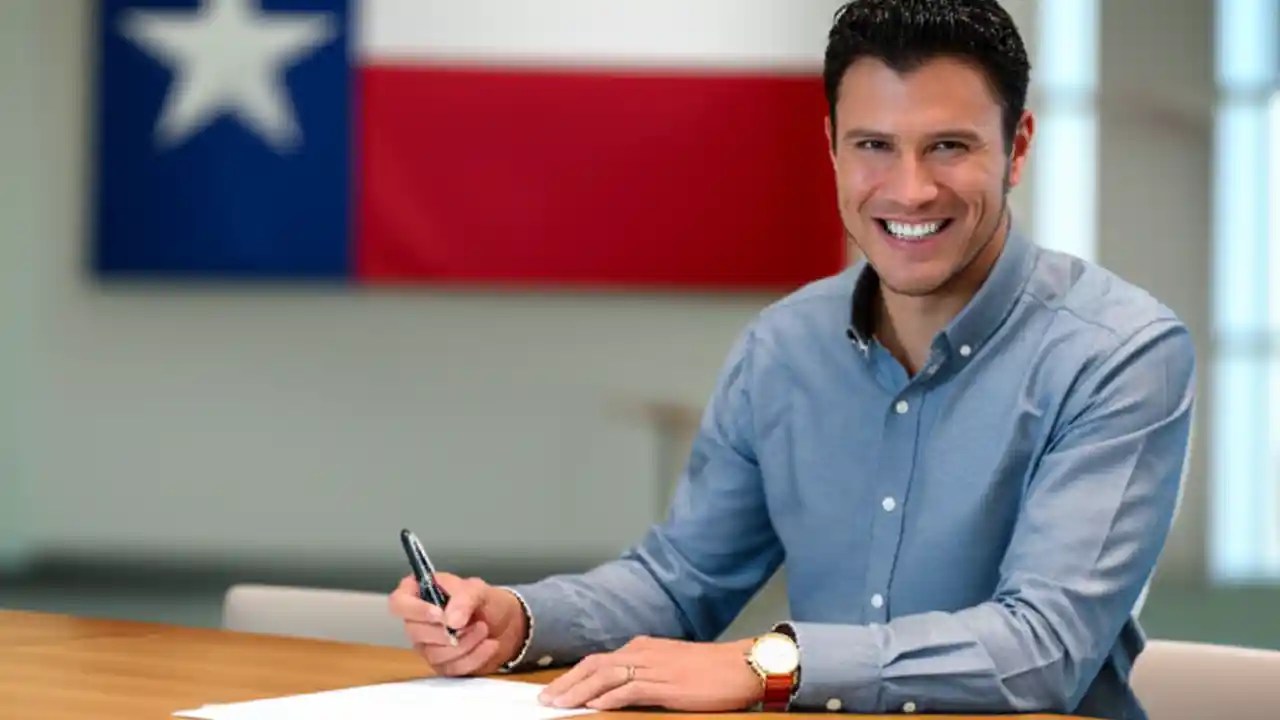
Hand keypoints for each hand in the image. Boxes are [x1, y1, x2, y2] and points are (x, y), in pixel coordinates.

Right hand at [387, 573, 527, 676]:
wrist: (506, 625)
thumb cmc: (486, 602)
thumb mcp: (478, 590)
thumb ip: (464, 599)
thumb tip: (450, 621)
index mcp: (420, 594)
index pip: (398, 602)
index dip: (416, 611)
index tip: (440, 615)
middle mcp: (418, 622)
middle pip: (415, 632)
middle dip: (448, 631)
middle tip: (476, 622)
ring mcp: (427, 646)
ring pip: (434, 654)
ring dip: (465, 644)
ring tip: (484, 630)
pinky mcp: (442, 665)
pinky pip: (451, 668)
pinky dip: (474, 658)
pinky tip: (489, 645)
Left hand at [537, 636, 762, 711]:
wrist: (742, 664)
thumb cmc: (713, 669)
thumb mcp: (672, 667)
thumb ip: (647, 673)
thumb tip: (623, 688)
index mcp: (644, 647)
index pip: (599, 660)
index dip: (574, 675)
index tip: (555, 690)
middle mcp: (643, 652)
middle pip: (593, 665)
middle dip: (566, 683)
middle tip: (544, 700)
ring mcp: (652, 667)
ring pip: (604, 677)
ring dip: (578, 692)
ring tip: (557, 705)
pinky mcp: (664, 684)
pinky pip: (627, 690)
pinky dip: (606, 698)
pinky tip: (592, 707)